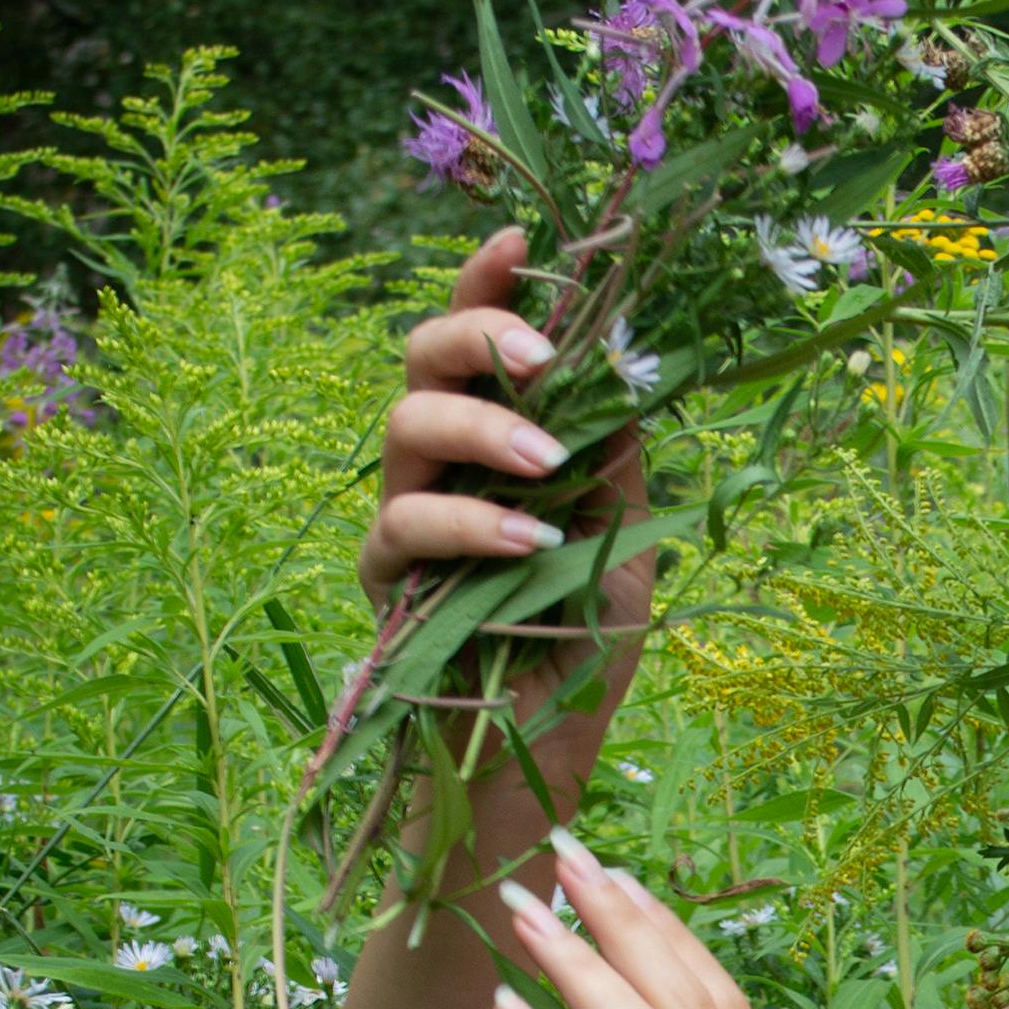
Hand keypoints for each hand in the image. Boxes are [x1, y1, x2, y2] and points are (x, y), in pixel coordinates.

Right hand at [365, 225, 655, 829]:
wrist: (536, 769)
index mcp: (496, 448)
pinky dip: (470, 523)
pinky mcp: (384, 588)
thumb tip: (625, 373)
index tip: (521, 239)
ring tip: (549, 464)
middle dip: (477, 334)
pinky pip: (405, 529)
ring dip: (480, 429)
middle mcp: (440, 472)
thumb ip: (618, 467)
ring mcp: (404, 525)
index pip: (478, 347)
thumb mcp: (623, 551)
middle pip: (420, 361)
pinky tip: (529, 540)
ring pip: (402, 428)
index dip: (488, 284)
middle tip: (545, 357)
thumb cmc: (578, 660)